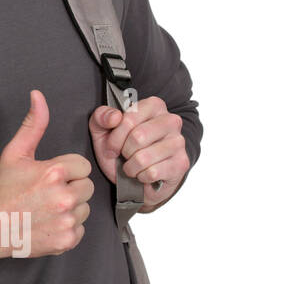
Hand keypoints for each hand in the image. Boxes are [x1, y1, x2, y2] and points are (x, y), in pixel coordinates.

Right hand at [0, 90, 94, 257]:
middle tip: (46, 193)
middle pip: (87, 186)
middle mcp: (63, 197)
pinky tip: (49, 222)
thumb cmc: (2, 190)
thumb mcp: (14, 153)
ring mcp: (66, 220)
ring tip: (46, 208)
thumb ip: (33, 124)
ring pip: (85, 208)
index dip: (66, 170)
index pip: (82, 166)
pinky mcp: (68, 240)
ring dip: (71, 208)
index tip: (49, 177)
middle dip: (70, 188)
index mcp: (53, 173)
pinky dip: (68, 227)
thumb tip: (38, 96)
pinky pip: (81, 228)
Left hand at [88, 95, 187, 210]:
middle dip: (124, 151)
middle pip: (138, 137)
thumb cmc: (120, 149)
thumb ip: (102, 116)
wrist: (134, 178)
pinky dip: (141, 176)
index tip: (112, 145)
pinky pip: (152, 172)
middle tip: (124, 155)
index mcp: (153, 105)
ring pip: (143, 157)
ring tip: (133, 164)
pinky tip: (144, 173)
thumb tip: (114, 116)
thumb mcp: (103, 130)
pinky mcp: (182, 163)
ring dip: (131, 166)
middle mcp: (171, 120)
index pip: (129, 119)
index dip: (115, 137)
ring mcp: (178, 142)